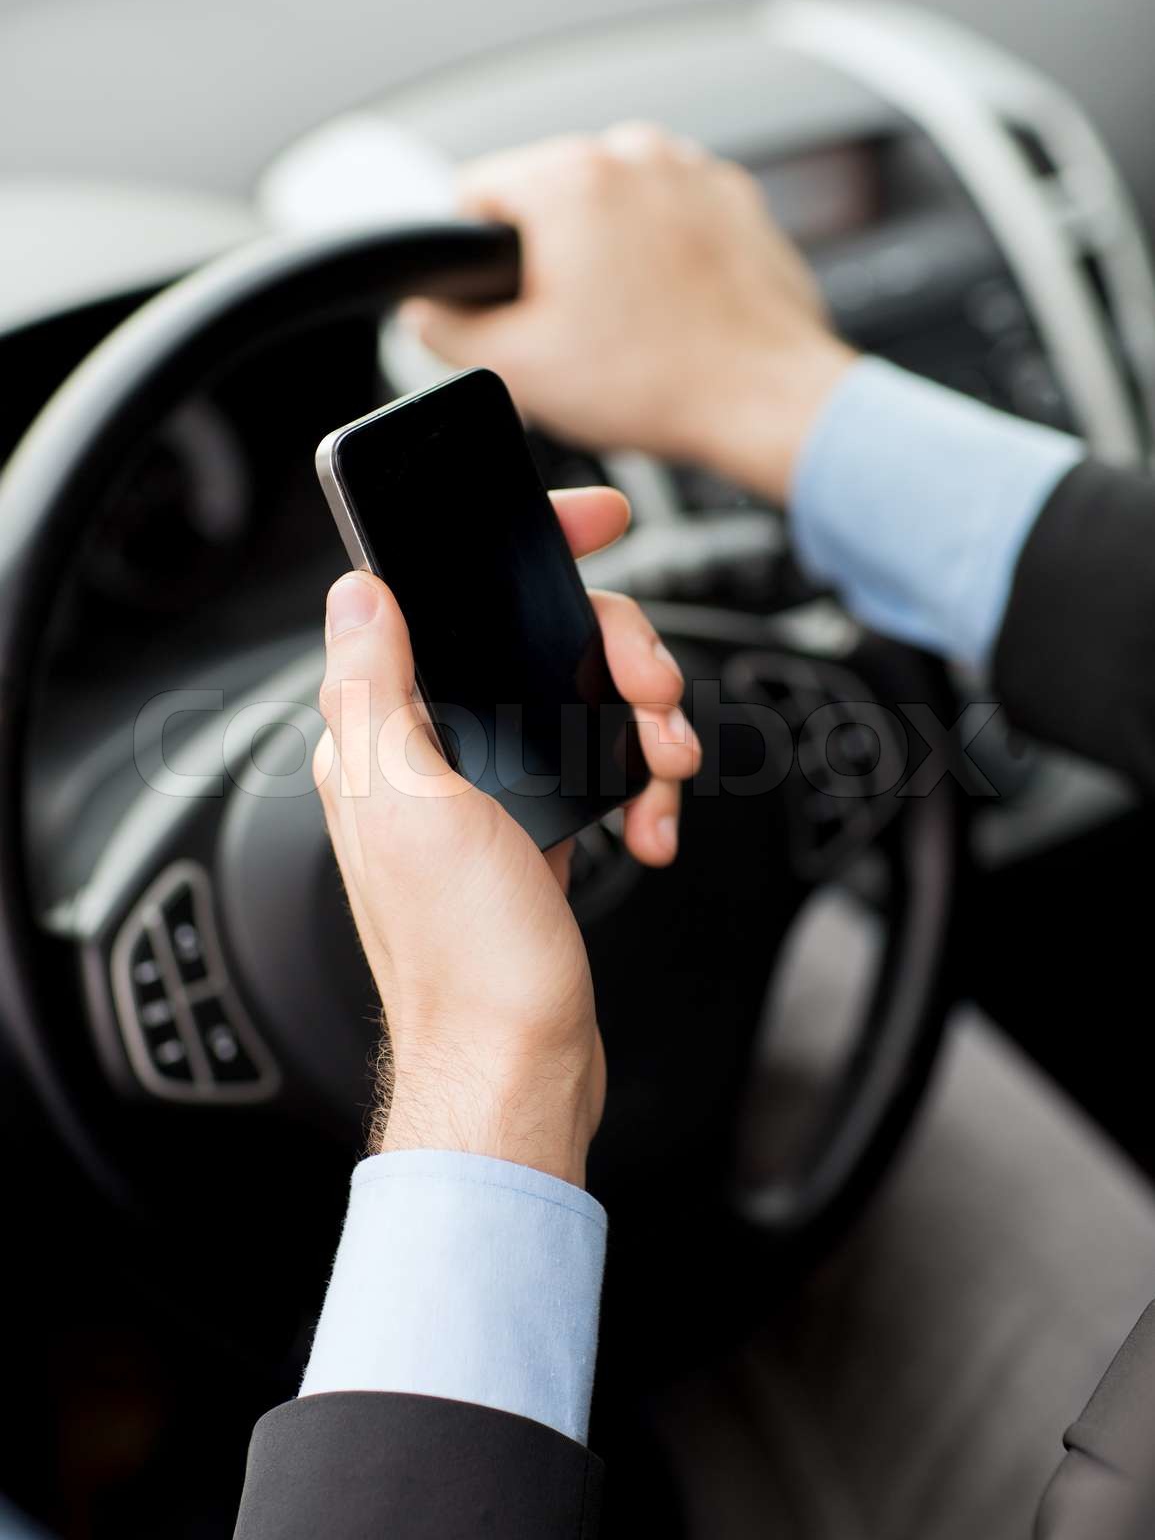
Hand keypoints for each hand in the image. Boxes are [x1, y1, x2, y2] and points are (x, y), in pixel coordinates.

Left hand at [314, 486, 698, 1186]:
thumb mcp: (409, 804)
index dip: (522, 548)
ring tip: (668, 768)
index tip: (592, 523)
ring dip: (642, 723)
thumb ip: (376, 689)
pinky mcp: (535, 829)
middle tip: (656, 692)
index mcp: (387, 735)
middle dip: (617, 654)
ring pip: (582, 704)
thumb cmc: (464, 955)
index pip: (443, 600)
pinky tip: (651, 825)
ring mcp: (490, 792)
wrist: (518, 1065)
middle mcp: (433, 755)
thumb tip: (356, 590)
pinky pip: (599, 772)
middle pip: (539, 645)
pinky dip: (639, 789)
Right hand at [402, 123, 856, 505]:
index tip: (500, 307)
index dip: (474, 260)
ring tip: (628, 330)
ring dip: (605, 260)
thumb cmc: (657, 383)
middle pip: (547, 200)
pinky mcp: (734, 202)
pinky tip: (670, 318)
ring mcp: (692, 172)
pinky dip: (661, 262)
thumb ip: (445, 329)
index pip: (475, 192)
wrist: (767, 402)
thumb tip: (426, 308)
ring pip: (611, 211)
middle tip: (573, 335)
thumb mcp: (517, 367)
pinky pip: (669, 222)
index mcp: (569, 177)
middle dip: (548, 263)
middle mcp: (633, 152)